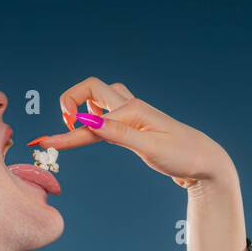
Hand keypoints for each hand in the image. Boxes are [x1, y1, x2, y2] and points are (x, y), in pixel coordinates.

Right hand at [30, 76, 235, 188]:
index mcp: (132, 110)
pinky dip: (94, 116)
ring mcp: (134, 114)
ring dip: (83, 104)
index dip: (66, 133)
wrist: (206, 163)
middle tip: (66, 127)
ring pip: (100, 96)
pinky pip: (108, 112)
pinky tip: (91, 129)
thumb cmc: (184, 156)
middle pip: (91, 88)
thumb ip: (119, 134)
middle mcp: (131, 107)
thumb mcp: (151, 148)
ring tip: (75, 128)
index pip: (89, 117)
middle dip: (70, 101)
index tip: (44, 144)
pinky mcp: (136, 125)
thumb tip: (88, 121)